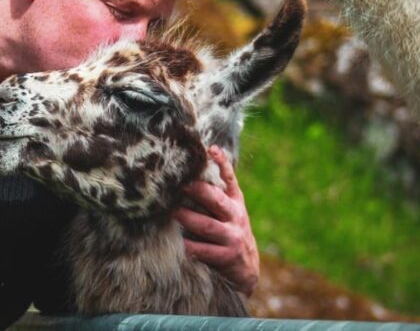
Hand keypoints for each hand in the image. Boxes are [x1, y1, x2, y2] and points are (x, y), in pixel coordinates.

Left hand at [174, 145, 259, 295]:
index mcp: (236, 202)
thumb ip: (216, 194)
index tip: (211, 149)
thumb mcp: (230, 212)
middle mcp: (236, 217)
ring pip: (206, 225)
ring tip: (171, 212)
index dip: (222, 163)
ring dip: (187, 218)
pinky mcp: (226, 256)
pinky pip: (202, 250)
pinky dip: (188, 246)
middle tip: (180, 185)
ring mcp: (232, 236)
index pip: (230, 179)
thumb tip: (192, 170)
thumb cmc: (230, 234)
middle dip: (197, 191)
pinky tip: (176, 242)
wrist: (247, 270)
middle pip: (216, 199)